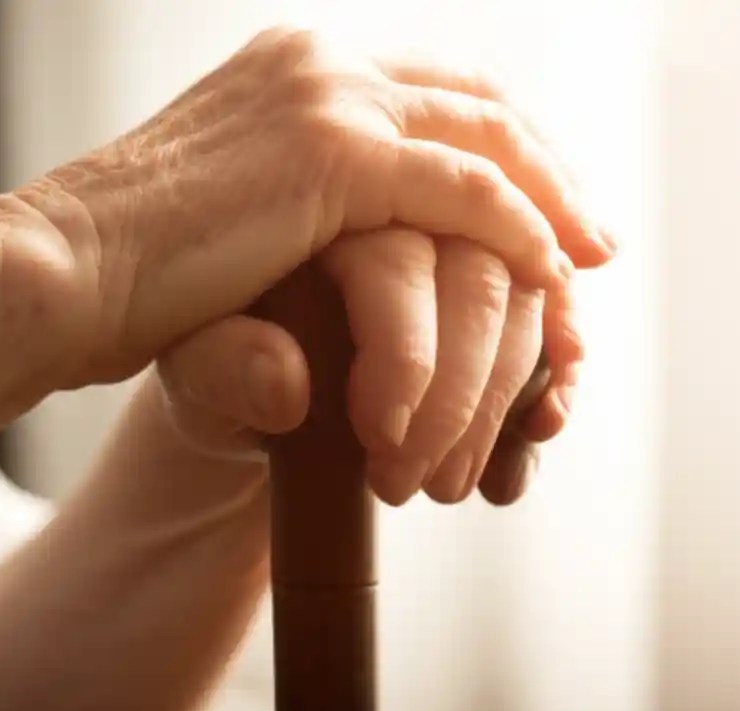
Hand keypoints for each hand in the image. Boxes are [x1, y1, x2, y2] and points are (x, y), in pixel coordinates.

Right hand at [0, 26, 611, 390]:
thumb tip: (362, 234)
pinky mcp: (334, 157)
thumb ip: (305, 201)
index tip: (541, 204)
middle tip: (589, 230)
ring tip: (589, 258)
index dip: (499, 146)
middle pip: (476, 100)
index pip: (430, 92)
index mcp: (293, 66)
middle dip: (546, 165)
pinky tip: (551, 276)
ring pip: (487, 137)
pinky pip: (465, 190)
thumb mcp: (234, 210)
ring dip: (552, 199)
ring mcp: (327, 99)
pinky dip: (519, 232)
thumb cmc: (133, 269)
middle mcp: (318, 62)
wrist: (61, 273)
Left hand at [158, 226, 576, 505]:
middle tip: (435, 487)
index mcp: (318, 193)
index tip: (387, 442)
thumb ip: (227, 368)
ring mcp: (444, 228)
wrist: (227, 349)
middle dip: (468, 388)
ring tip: (467, 487)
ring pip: (521, 285)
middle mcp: (392, 192)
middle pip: (477, 267)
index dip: (409, 355)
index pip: (395, 261)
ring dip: (512, 393)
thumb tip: (286, 386)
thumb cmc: (202, 350)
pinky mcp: (478, 273)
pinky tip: (541, 426)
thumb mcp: (189, 365)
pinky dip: (549, 371)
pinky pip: (541, 304)